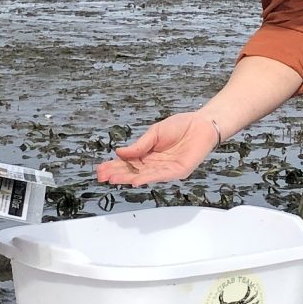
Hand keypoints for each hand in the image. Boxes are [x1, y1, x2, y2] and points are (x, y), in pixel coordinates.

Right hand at [96, 110, 219, 186]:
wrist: (202, 123)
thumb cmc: (181, 126)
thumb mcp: (154, 133)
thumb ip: (139, 145)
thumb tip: (119, 152)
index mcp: (149, 155)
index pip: (128, 163)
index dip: (114, 166)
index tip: (101, 169)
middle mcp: (156, 165)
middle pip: (133, 172)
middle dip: (117, 174)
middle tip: (102, 177)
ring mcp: (167, 169)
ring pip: (144, 175)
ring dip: (128, 178)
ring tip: (113, 179)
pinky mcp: (178, 170)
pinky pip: (161, 175)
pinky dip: (148, 178)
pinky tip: (136, 180)